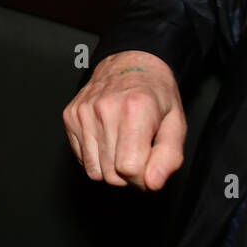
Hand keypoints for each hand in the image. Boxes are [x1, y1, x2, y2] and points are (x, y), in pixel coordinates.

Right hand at [62, 49, 186, 190]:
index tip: (151, 169)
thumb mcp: (176, 123)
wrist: (128, 63)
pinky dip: (96, 157)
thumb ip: (169, 156)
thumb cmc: (155, 94)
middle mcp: (104, 109)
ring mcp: (83, 112)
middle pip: (111, 173)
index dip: (144, 178)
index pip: (129, 168)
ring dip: (111, 168)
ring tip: (124, 149)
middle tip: (139, 158)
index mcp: (135, 110)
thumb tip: (152, 183)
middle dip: (128, 176)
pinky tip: (108, 141)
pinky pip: (82, 158)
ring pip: (94, 170)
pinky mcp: (70, 116)